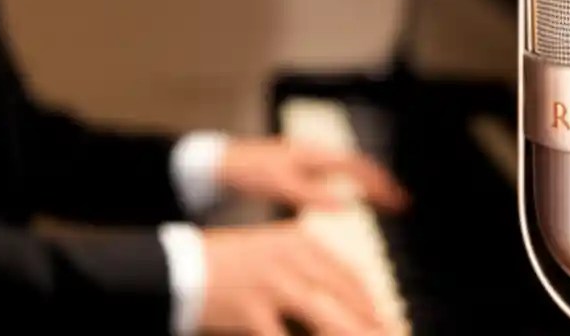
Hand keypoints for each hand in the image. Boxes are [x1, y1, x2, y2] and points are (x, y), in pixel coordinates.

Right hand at [200, 220, 387, 334]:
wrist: (180, 265)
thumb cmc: (227, 261)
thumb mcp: (271, 248)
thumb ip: (305, 264)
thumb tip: (340, 292)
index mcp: (297, 241)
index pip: (346, 274)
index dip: (368, 300)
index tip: (382, 316)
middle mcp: (290, 260)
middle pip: (344, 296)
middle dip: (370, 321)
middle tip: (389, 334)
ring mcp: (273, 286)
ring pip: (325, 318)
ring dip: (351, 333)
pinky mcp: (253, 312)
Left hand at [218, 137, 408, 212]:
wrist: (221, 162)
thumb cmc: (247, 171)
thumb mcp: (280, 185)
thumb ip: (312, 195)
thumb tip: (347, 204)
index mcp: (314, 154)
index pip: (359, 166)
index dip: (381, 184)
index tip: (399, 200)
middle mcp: (315, 153)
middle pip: (358, 166)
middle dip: (381, 183)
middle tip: (401, 202)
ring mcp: (308, 159)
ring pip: (347, 169)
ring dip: (366, 184)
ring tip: (385, 201)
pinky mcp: (300, 167)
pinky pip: (334, 174)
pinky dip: (349, 185)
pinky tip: (350, 200)